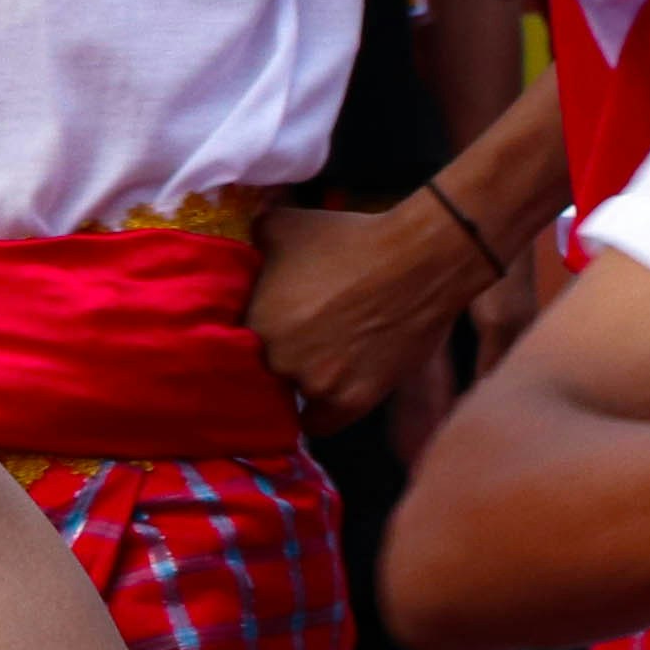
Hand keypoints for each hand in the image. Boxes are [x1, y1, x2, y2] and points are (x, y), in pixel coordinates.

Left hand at [252, 200, 485, 433]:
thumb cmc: (350, 237)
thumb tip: (239, 246)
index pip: (231, 348)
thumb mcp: (282, 226)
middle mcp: (275, 358)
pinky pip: (321, 424)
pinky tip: (330, 395)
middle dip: (278, 360)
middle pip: (262, 375)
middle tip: (301, 344)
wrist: (417, 259)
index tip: (269, 333)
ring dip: (302, 384)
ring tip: (324, 364)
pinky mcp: (352, 401)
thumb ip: (248, 242)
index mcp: (250, 320)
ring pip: (290, 400)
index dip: (250, 341)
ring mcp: (314, 383)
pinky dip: (322, 413)